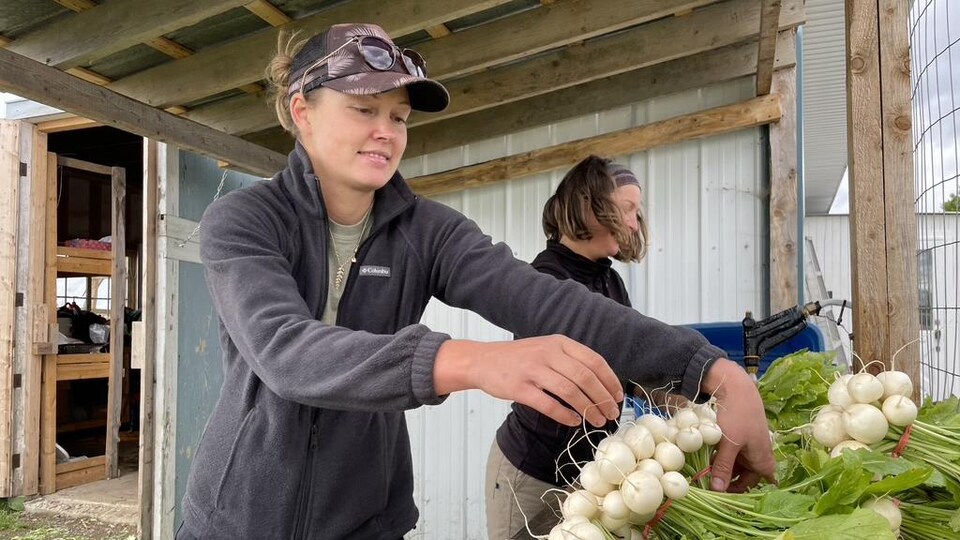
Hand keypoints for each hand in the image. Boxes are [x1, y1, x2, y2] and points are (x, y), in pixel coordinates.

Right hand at [434, 336, 622, 426]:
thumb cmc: (519, 358)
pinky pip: (548, 404)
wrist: (482, 360)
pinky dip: (565, 415)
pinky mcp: (520, 388)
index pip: (594, 361)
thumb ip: (570, 360)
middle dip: (603, 399)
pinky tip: (573, 421)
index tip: (618, 397)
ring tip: (596, 421)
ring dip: (588, 409)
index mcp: (559, 343)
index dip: (610, 381)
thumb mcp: (546, 348)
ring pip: (570, 391)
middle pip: (585, 378)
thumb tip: (601, 383)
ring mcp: (533, 370)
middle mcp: (548, 354)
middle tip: (611, 414)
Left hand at [702, 359, 775, 491]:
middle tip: (705, 484)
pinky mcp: (739, 438)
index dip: (738, 493)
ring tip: (702, 472)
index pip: (755, 486)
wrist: (735, 386)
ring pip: (735, 465)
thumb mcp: (730, 444)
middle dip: (726, 481)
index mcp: (763, 461)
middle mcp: (758, 456)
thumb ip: (723, 467)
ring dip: (720, 468)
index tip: (719, 496)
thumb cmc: (738, 415)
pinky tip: (705, 457)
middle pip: (743, 477)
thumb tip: (717, 491)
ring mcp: (748, 447)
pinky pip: (730, 454)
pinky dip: (720, 457)